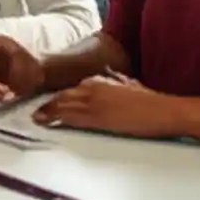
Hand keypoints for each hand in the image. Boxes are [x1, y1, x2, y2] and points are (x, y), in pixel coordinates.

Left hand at [33, 74, 183, 138]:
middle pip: (64, 96)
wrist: (163, 110)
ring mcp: (94, 102)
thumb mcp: (128, 84)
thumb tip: (111, 79)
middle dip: (49, 103)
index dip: (59, 96)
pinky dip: (57, 118)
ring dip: (48, 111)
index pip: (72, 88)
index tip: (50, 101)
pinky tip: (47, 121)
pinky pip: (72, 117)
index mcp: (99, 80)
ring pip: (63, 105)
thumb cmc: (150, 101)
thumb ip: (115, 82)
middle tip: (36, 111)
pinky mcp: (98, 118)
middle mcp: (93, 88)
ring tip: (37, 117)